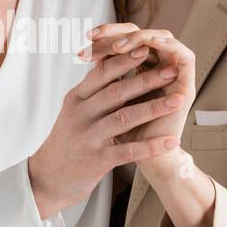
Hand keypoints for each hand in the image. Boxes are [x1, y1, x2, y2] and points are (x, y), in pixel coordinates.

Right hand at [27, 26, 187, 217]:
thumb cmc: (68, 139)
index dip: (126, 60)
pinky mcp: (97, 161)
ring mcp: (88, 138)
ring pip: (124, 118)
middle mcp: (80, 115)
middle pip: (116, 92)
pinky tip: (171, 140)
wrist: (47, 178)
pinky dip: (151, 145)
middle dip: (146, 79)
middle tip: (171, 70)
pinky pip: (129, 151)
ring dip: (154, 108)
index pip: (101, 72)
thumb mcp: (74, 110)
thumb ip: (93, 89)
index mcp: (76, 98)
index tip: (148, 48)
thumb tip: (114, 59)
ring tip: (179, 100)